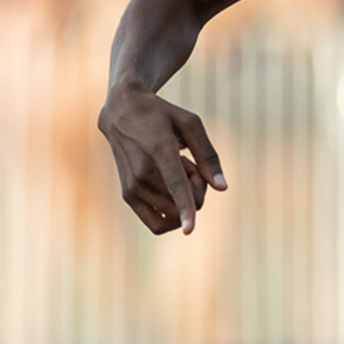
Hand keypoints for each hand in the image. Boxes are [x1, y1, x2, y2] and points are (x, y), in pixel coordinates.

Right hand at [97, 80, 227, 234]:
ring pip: (174, 213)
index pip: (175, 185)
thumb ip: (208, 155)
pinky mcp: (128, 196)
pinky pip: (157, 224)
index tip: (190, 229)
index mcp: (160, 150)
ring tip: (175, 170)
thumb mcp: (191, 123)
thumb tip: (222, 188)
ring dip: (184, 197)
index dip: (186, 208)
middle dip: (197, 187)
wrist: (122, 113)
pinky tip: (169, 189)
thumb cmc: (161, 115)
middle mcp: (142, 173)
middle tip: (189, 163)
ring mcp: (132, 187)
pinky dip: (172, 213)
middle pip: (185, 201)